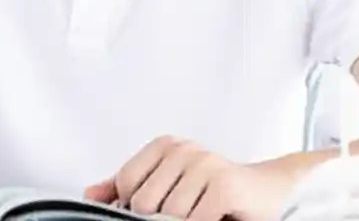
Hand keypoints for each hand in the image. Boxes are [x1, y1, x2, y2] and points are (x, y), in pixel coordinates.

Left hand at [83, 136, 299, 220]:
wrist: (268, 191)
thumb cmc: (216, 191)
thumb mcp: (167, 183)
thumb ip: (128, 186)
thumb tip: (91, 194)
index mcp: (165, 146)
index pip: (125, 182)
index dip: (131, 205)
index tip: (150, 211)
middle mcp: (183, 150)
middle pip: (143, 202)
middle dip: (159, 218)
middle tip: (185, 214)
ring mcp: (204, 165)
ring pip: (168, 215)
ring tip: (202, 214)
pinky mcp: (223, 186)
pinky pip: (194, 220)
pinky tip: (215, 217)